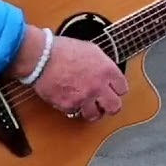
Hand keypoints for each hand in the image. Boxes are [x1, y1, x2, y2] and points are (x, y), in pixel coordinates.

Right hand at [9, 27, 127, 121]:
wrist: (42, 57)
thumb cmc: (63, 49)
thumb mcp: (91, 50)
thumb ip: (102, 64)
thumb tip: (106, 72)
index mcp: (107, 70)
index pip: (123, 89)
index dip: (117, 90)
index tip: (113, 90)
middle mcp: (98, 86)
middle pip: (115, 107)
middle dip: (110, 106)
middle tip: (104, 104)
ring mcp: (84, 97)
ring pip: (95, 115)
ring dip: (92, 111)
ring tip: (88, 106)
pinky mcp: (68, 105)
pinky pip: (75, 113)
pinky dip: (72, 108)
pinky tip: (70, 100)